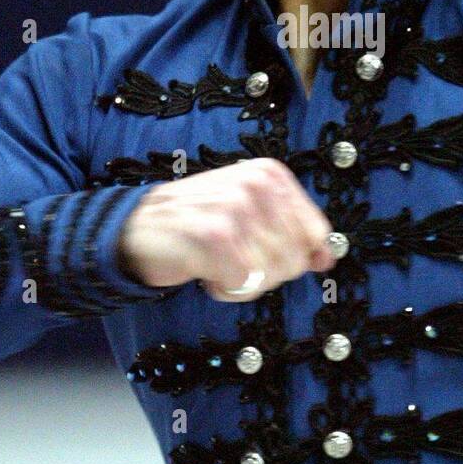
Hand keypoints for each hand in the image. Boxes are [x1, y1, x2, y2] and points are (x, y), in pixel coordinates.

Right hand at [115, 158, 337, 301]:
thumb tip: (328, 258)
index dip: (294, 256)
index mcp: (270, 174)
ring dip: (242, 282)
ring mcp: (234, 207)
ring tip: (217, 261)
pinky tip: (203, 269)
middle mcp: (255, 184)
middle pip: (295, 260)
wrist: (134, 227)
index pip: (316, 233)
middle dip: (265, 273)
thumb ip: (293, 233)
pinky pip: (242, 285)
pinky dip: (223, 289)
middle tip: (232, 257)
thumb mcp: (251, 214)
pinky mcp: (213, 235)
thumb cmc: (196, 223)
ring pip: (270, 276)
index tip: (261, 250)